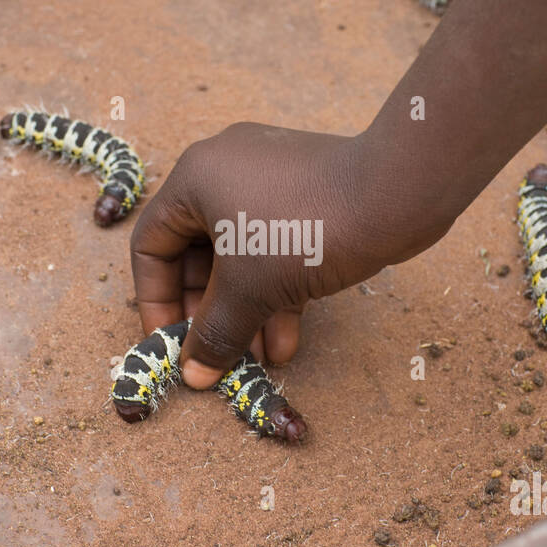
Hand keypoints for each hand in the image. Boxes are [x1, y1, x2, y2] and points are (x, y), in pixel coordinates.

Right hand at [130, 121, 447, 387]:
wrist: (394, 193)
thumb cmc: (304, 231)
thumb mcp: (250, 290)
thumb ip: (215, 332)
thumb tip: (193, 374)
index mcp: (195, 179)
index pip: (152, 245)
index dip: (156, 300)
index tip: (170, 344)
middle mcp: (225, 171)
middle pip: (197, 255)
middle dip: (211, 314)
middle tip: (218, 356)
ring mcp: (268, 182)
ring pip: (242, 257)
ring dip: (247, 312)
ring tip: (260, 360)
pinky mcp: (305, 197)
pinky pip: (275, 249)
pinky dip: (277, 292)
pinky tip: (288, 342)